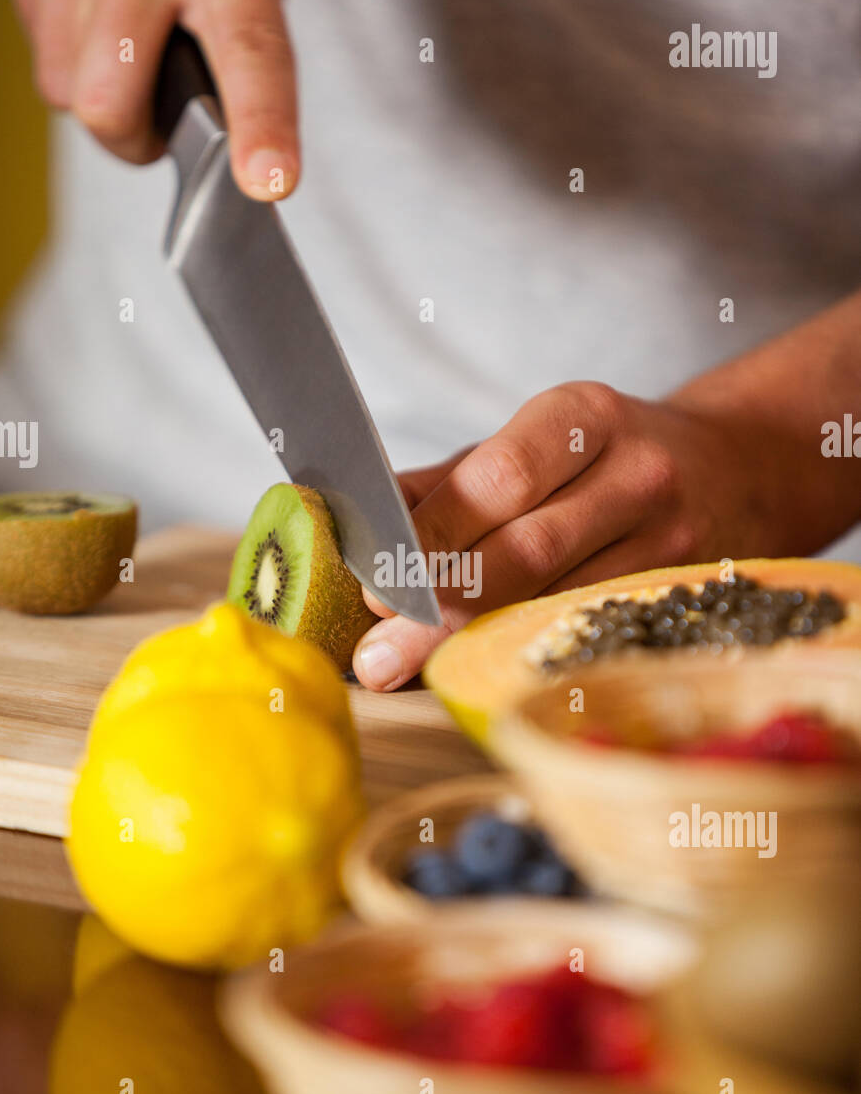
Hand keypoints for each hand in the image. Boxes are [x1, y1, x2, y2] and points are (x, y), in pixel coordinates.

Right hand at [2, 0, 297, 199]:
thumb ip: (240, 29)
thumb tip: (215, 111)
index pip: (250, 54)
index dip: (261, 128)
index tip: (268, 180)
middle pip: (109, 106)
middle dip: (132, 140)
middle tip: (161, 129)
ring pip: (64, 87)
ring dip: (101, 93)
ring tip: (133, 47)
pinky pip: (40, 42)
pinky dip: (70, 49)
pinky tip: (100, 8)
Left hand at [352, 358, 845, 691]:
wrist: (739, 470)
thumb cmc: (605, 457)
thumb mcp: (534, 440)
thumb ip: (447, 483)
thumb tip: (354, 523)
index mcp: (584, 416)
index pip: (500, 477)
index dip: (433, 535)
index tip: (374, 582)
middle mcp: (635, 474)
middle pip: (528, 552)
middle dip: (440, 607)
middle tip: (376, 654)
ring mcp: (669, 542)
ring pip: (558, 604)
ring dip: (472, 643)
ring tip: (404, 670)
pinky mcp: (684, 597)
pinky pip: (589, 633)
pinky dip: (524, 655)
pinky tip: (476, 677)